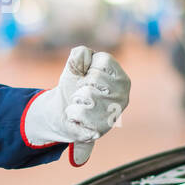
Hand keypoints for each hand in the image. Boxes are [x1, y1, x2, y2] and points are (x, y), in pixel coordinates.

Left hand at [23, 46, 129, 166]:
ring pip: (87, 94)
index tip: (86, 75)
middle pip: (95, 77)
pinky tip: (78, 117)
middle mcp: (123, 96)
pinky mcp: (101, 130)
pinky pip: (79, 112)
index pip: (104, 60)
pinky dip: (72, 112)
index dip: (88, 66)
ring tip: (81, 104)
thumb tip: (86, 56)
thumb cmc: (73, 86)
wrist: (61, 111)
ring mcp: (114, 114)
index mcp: (121, 78)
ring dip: (76, 98)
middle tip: (83, 92)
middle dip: (81, 83)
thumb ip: (80, 54)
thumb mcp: (75, 65)